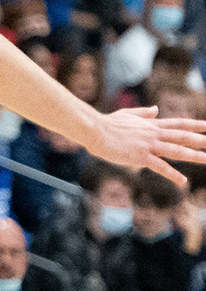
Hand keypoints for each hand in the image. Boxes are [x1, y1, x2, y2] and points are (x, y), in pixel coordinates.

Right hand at [81, 106, 205, 187]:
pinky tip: (183, 181)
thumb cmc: (107, 122)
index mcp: (152, 125)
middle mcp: (154, 134)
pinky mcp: (140, 157)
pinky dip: (172, 174)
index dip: (196, 125)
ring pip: (177, 151)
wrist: (95, 130)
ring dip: (195, 156)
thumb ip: (144, 113)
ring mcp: (148, 145)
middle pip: (183, 137)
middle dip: (201, 140)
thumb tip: (156, 109)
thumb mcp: (128, 114)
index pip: (179, 124)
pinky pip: (160, 166)